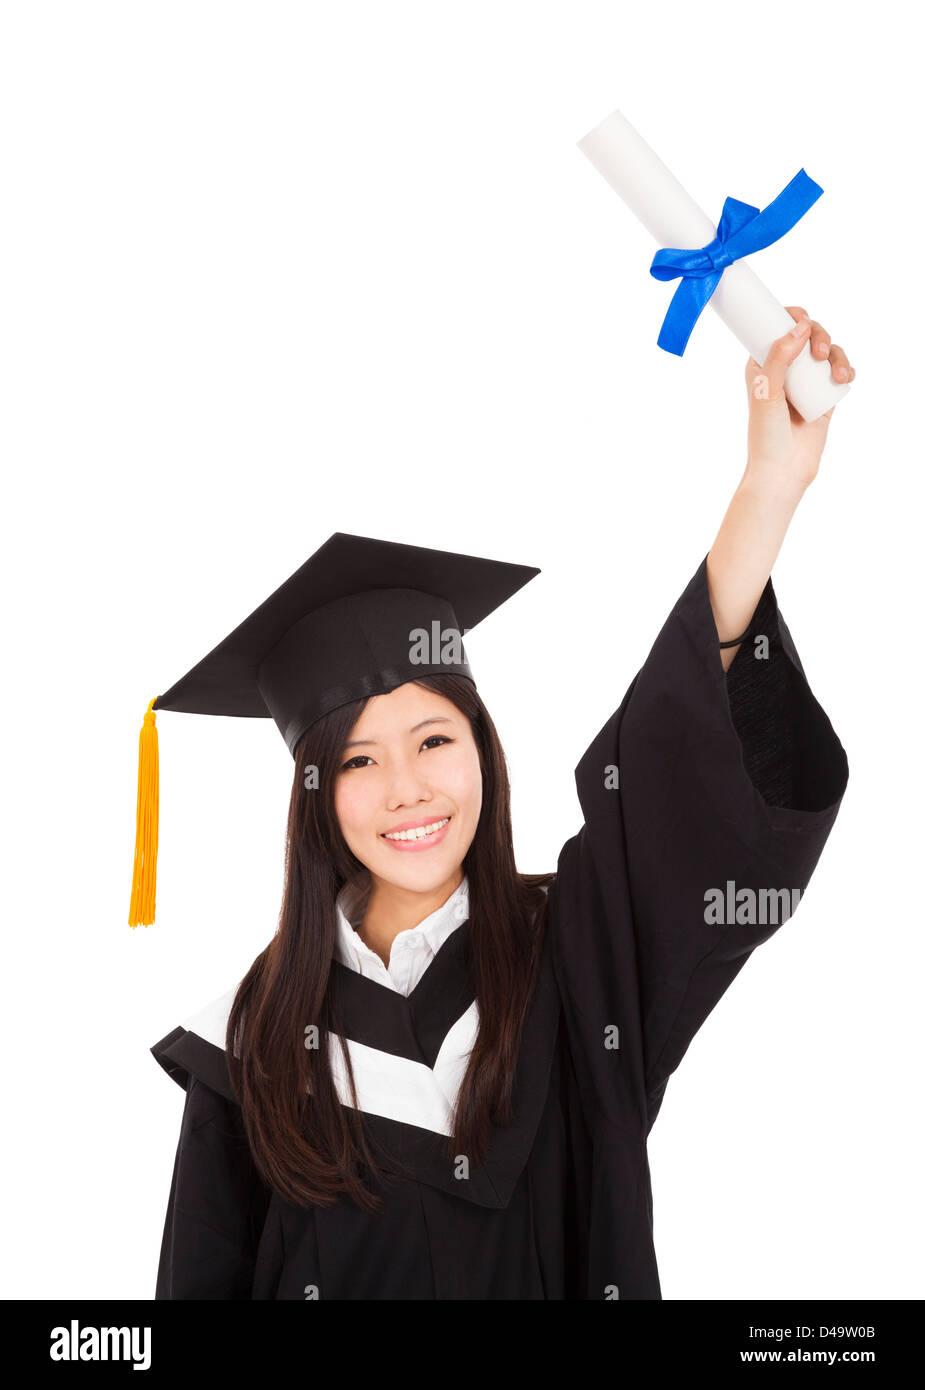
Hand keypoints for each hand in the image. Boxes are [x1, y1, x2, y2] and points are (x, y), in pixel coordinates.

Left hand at [743, 307, 854, 496]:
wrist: (782, 472)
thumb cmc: (766, 435)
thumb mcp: (766, 392)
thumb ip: (779, 357)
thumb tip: (800, 326)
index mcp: (763, 365)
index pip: (776, 329)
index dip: (790, 316)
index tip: (802, 316)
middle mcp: (784, 371)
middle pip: (807, 336)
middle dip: (819, 335)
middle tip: (820, 352)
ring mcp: (806, 384)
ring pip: (827, 353)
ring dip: (837, 356)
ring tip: (838, 375)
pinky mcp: (824, 398)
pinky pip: (839, 374)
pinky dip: (846, 370)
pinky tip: (845, 377)